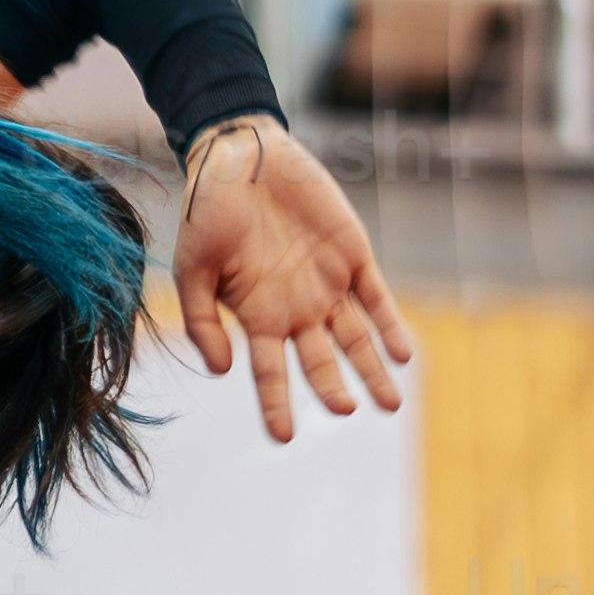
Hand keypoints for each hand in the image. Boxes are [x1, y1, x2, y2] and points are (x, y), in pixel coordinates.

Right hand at [175, 120, 413, 433]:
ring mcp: (328, 285)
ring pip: (356, 340)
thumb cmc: (209, 212)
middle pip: (320, 362)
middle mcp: (296, 309)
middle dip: (333, 388)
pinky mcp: (355, 257)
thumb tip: (222, 371)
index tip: (282, 438)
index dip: (276, 406)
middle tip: (345, 410)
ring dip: (373, 371)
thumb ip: (203, 320)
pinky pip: (378, 299)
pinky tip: (402, 354)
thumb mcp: (192, 268)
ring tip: (390, 403)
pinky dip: (391, 327)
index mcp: (257, 317)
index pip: (269, 373)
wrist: (243, 156)